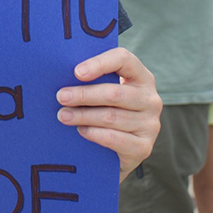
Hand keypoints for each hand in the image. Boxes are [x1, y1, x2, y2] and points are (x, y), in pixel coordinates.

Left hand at [58, 46, 162, 182]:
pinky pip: (114, 138)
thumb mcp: (106, 93)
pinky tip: (81, 130)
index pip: (124, 60)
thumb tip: (63, 73)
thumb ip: (94, 81)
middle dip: (83, 95)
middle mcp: (151, 99)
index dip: (100, 63)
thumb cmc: (108, 112)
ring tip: (63, 115)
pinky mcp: (144, 147)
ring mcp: (150, 125)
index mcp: (142, 78)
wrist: (120, 152)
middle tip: (61, 97)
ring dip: (83, 116)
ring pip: (111, 117)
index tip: (76, 72)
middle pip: (114, 93)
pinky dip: (94, 134)